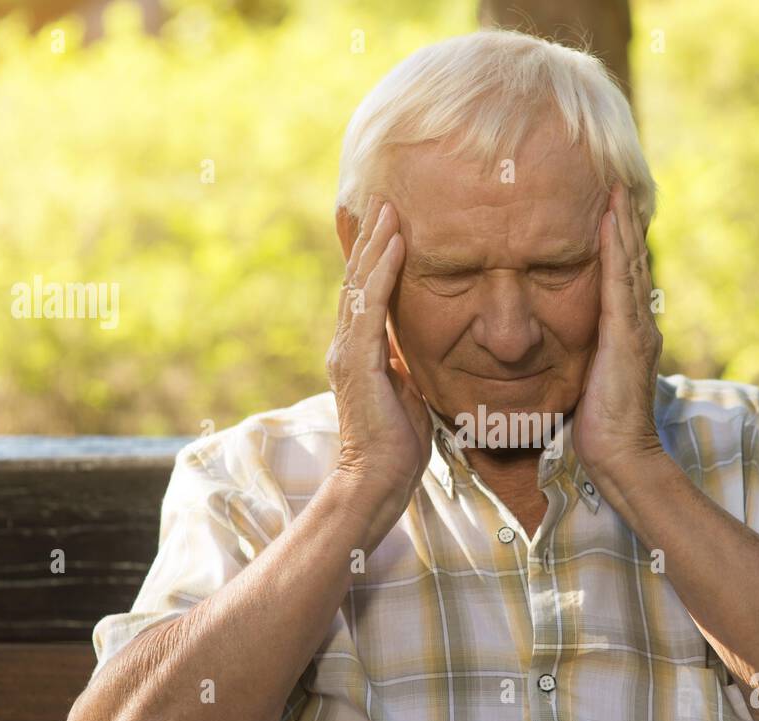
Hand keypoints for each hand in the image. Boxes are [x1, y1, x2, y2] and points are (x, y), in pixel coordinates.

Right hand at [325, 195, 431, 530]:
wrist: (377, 482)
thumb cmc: (397, 445)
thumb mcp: (407, 391)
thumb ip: (403, 364)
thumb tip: (412, 345)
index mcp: (358, 352)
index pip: (365, 295)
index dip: (376, 258)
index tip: (391, 224)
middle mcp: (345, 346)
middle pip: (357, 280)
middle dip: (372, 238)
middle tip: (387, 199)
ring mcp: (347, 352)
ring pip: (360, 285)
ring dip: (377, 244)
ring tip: (391, 208)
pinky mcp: (357, 362)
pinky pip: (371, 307)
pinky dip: (382, 272)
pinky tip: (397, 245)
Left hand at [573, 182, 663, 488]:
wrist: (620, 458)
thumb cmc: (597, 431)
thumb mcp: (584, 383)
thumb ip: (579, 359)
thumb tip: (550, 347)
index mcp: (626, 334)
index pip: (619, 278)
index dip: (615, 243)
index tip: (605, 209)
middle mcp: (638, 325)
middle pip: (629, 261)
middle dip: (622, 222)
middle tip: (615, 182)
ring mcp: (636, 329)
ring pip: (628, 264)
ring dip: (621, 224)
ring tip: (614, 188)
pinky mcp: (627, 337)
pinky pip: (619, 282)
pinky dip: (616, 249)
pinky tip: (610, 221)